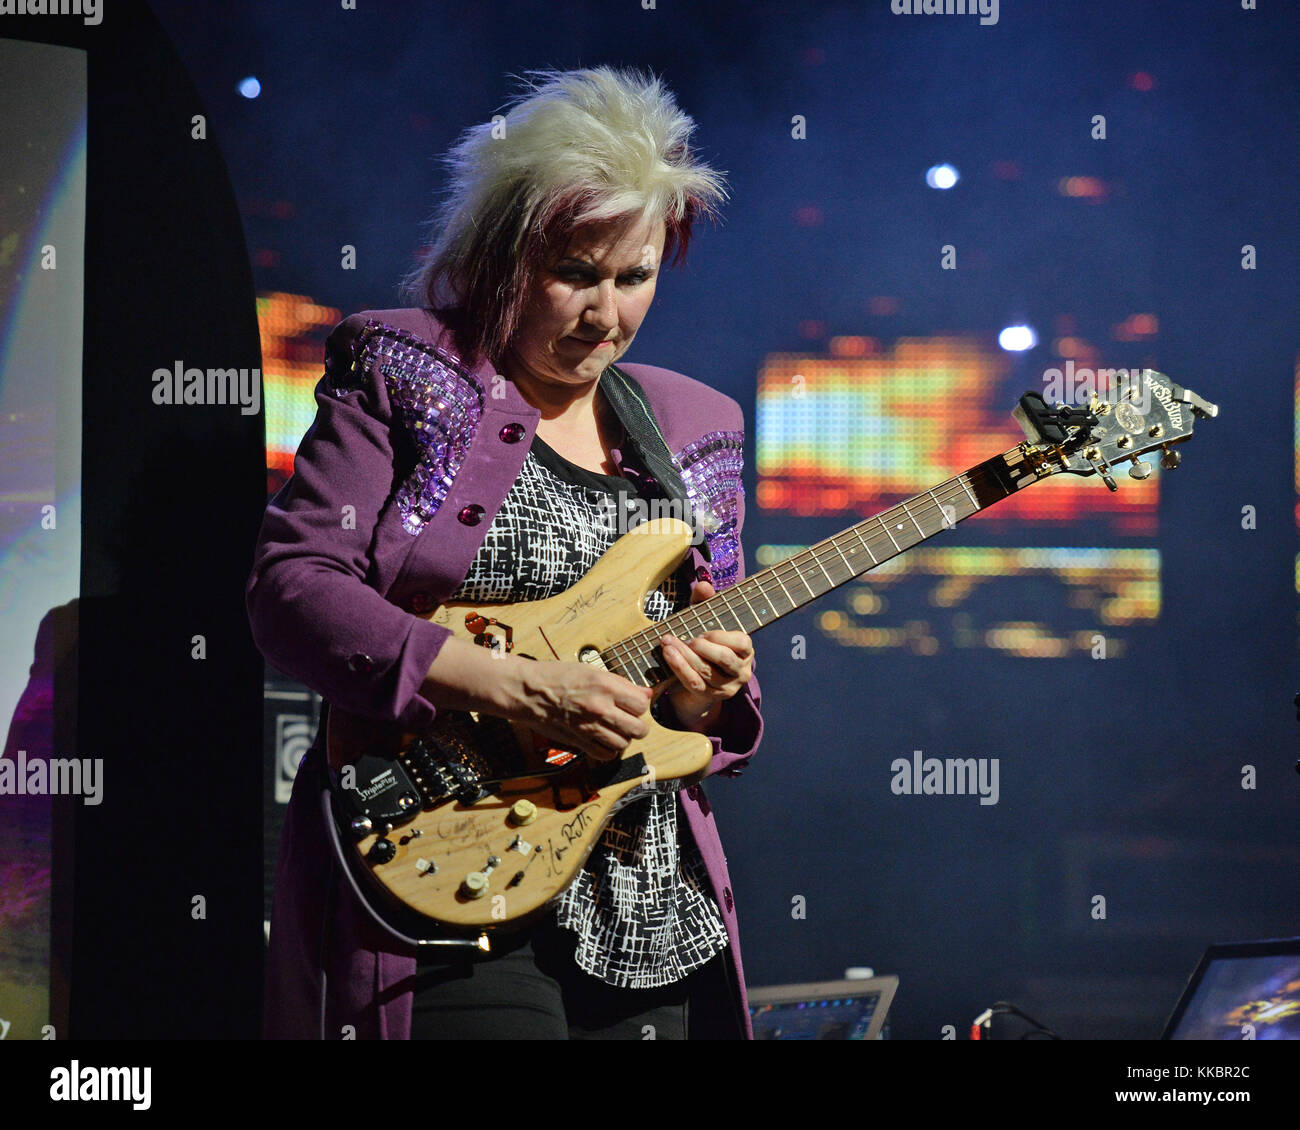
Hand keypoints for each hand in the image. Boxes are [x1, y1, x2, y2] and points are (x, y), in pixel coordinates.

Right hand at [508, 659, 652, 759]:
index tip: (634, 704)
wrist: (528, 691)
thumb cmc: (556, 676)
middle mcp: (600, 708)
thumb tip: (645, 692)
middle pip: (639, 728)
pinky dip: (609, 750)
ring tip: (617, 729)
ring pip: (624, 743)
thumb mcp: (592, 670)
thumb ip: (621, 684)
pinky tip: (605, 740)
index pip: (642, 704)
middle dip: (638, 724)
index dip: (641, 704)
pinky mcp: (578, 741)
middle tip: (630, 719)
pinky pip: (605, 755)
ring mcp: (589, 727)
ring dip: (624, 738)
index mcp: (605, 686)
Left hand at [660, 580, 753, 731]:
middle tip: (685, 638)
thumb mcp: (704, 622)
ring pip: (706, 672)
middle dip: (701, 646)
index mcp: (746, 650)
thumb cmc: (703, 646)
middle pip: (724, 658)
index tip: (703, 631)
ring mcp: (726, 687)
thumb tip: (703, 585)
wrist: (696, 682)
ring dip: (684, 656)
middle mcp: (741, 671)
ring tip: (667, 642)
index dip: (720, 636)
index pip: (741, 642)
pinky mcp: (710, 698)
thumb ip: (705, 603)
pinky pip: (694, 683)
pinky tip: (668, 656)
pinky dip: (679, 668)